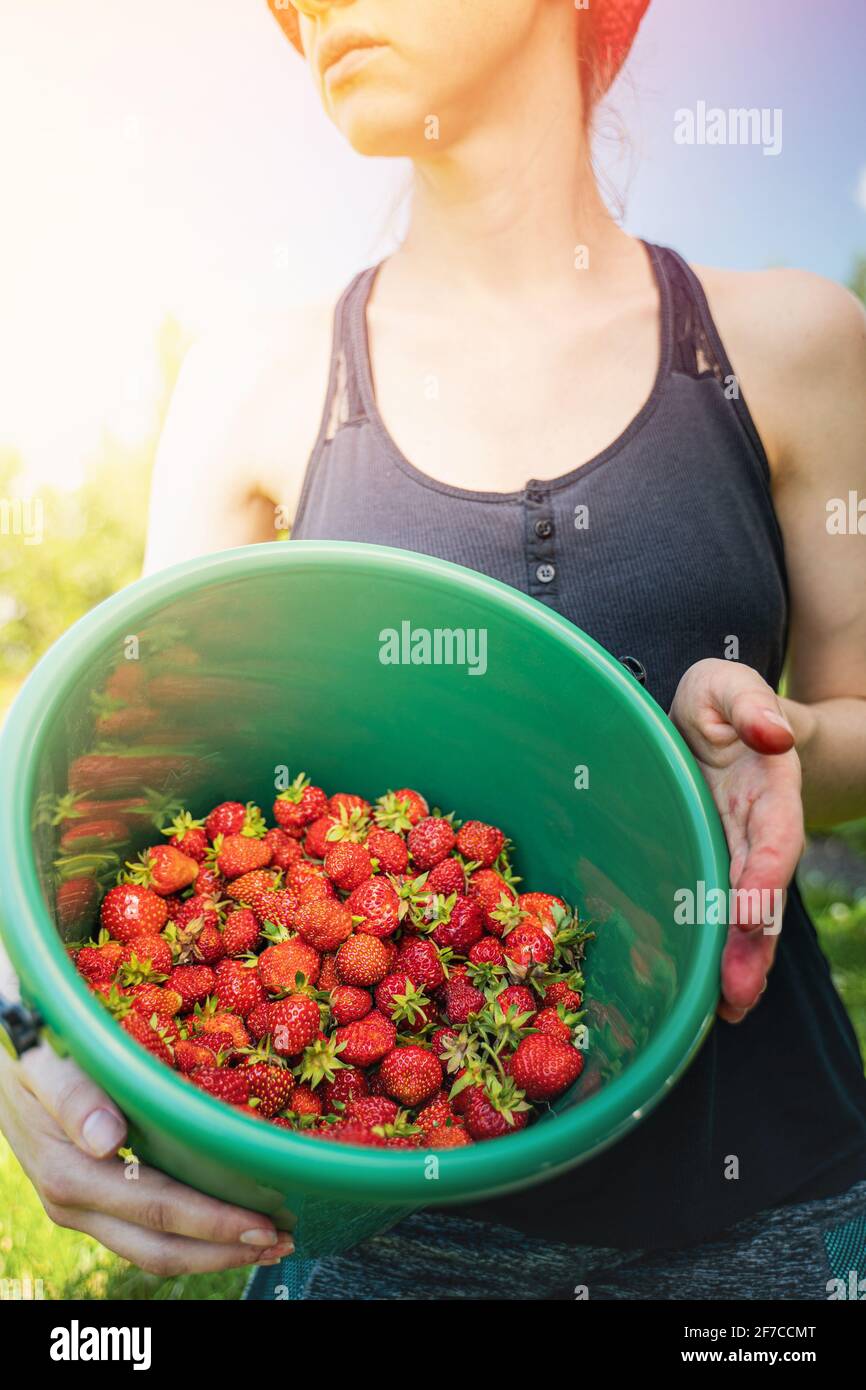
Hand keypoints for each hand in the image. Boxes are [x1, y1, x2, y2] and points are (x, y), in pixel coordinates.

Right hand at [0, 1041, 293, 1274]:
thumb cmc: (25, 1038)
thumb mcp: (41, 1055)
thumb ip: (72, 1094)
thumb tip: (108, 1140)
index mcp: (68, 1171)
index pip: (156, 1210)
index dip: (214, 1224)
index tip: (266, 1223)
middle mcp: (73, 1200)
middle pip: (158, 1248)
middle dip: (224, 1249)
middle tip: (283, 1241)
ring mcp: (79, 1203)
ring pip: (150, 1248)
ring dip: (211, 1249)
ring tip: (267, 1240)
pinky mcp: (88, 1193)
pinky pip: (140, 1227)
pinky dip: (189, 1231)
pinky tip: (224, 1215)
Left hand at [669, 659, 804, 1023]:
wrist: (721, 722)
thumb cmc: (721, 703)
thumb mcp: (729, 687)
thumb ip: (748, 705)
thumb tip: (773, 734)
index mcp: (770, 786)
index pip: (775, 834)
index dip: (766, 872)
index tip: (752, 911)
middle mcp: (761, 829)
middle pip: (764, 890)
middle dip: (753, 941)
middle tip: (738, 992)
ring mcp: (739, 853)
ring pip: (745, 913)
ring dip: (739, 960)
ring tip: (727, 1008)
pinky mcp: (713, 867)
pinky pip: (719, 912)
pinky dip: (719, 952)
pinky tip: (709, 997)